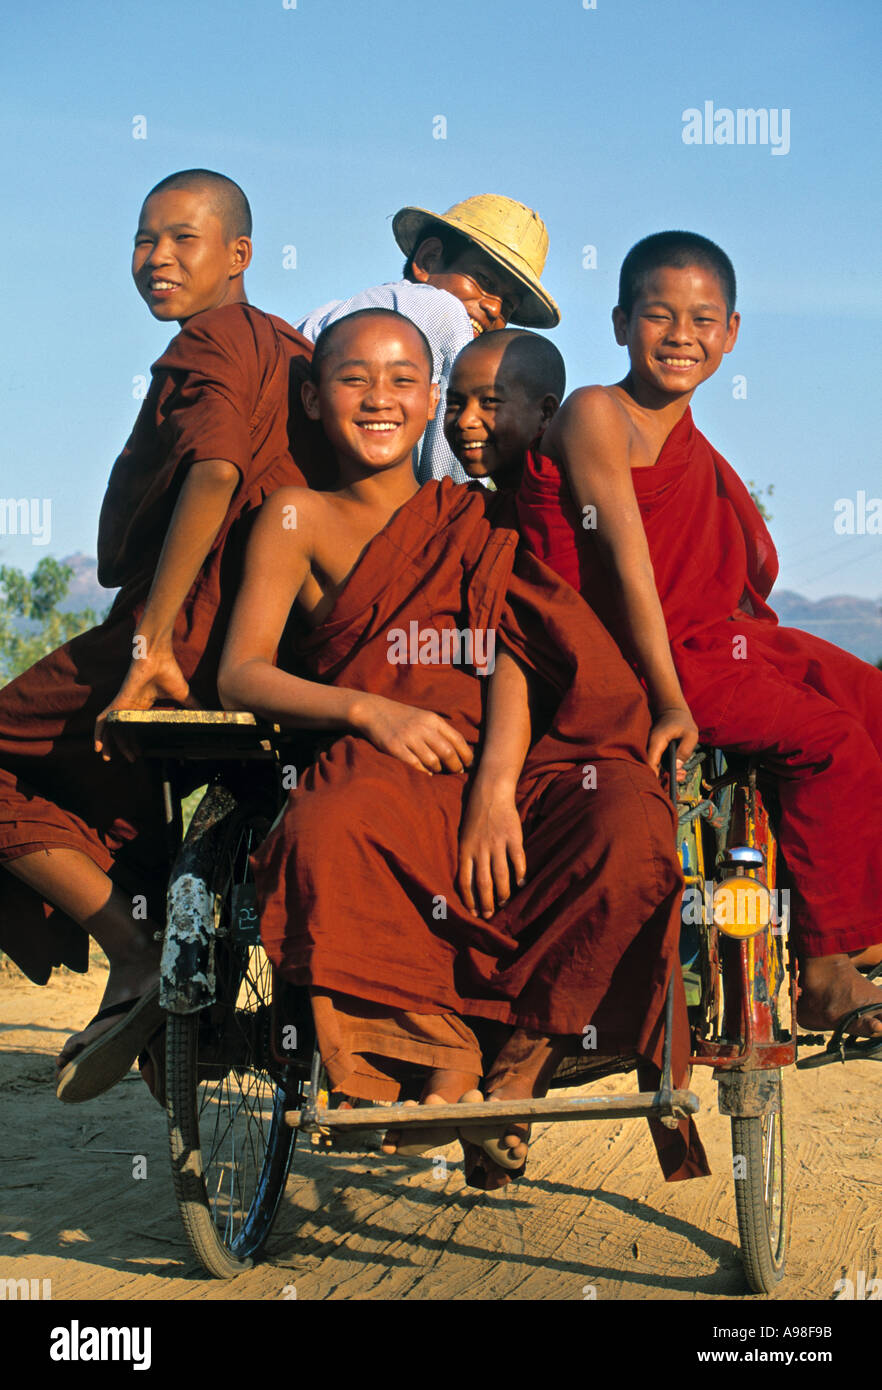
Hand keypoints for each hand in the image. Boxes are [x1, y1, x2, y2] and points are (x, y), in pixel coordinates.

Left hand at [94, 639, 195, 760]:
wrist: (156, 655)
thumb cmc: (168, 671)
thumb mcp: (184, 695)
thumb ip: (193, 706)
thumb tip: (211, 714)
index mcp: (143, 705)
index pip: (135, 726)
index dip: (136, 739)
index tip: (140, 751)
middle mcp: (131, 706)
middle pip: (122, 730)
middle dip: (124, 745)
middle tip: (131, 758)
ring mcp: (123, 705)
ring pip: (110, 728)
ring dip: (108, 743)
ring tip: (108, 758)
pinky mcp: (118, 702)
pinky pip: (103, 720)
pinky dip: (98, 734)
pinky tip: (97, 748)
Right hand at [353, 695, 473, 775]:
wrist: (374, 711)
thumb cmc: (403, 717)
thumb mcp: (424, 717)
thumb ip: (440, 731)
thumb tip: (460, 752)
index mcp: (433, 719)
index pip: (457, 739)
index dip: (467, 755)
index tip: (470, 764)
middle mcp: (422, 728)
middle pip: (447, 752)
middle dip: (455, 765)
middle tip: (457, 771)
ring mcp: (408, 737)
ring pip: (432, 760)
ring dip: (438, 769)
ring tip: (439, 770)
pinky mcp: (394, 747)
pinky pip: (414, 764)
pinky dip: (423, 771)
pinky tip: (426, 773)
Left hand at [457, 778, 525, 918]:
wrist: (490, 792)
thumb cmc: (476, 817)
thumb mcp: (465, 837)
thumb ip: (468, 858)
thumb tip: (469, 883)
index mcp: (466, 850)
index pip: (464, 880)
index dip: (469, 899)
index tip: (472, 912)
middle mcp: (481, 849)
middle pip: (483, 882)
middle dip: (486, 902)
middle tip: (489, 915)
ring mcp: (497, 843)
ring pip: (501, 875)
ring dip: (503, 893)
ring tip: (504, 903)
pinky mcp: (513, 837)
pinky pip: (517, 860)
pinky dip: (520, 874)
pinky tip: (521, 883)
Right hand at [646, 706, 698, 776]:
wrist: (671, 710)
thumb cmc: (681, 721)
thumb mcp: (691, 734)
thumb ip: (685, 750)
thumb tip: (678, 767)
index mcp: (657, 741)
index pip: (651, 763)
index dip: (657, 776)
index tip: (668, 783)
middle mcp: (650, 746)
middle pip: (651, 768)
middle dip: (666, 777)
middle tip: (682, 777)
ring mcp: (651, 749)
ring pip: (655, 767)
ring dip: (668, 773)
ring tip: (683, 774)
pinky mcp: (654, 751)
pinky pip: (658, 763)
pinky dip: (667, 768)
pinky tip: (679, 770)